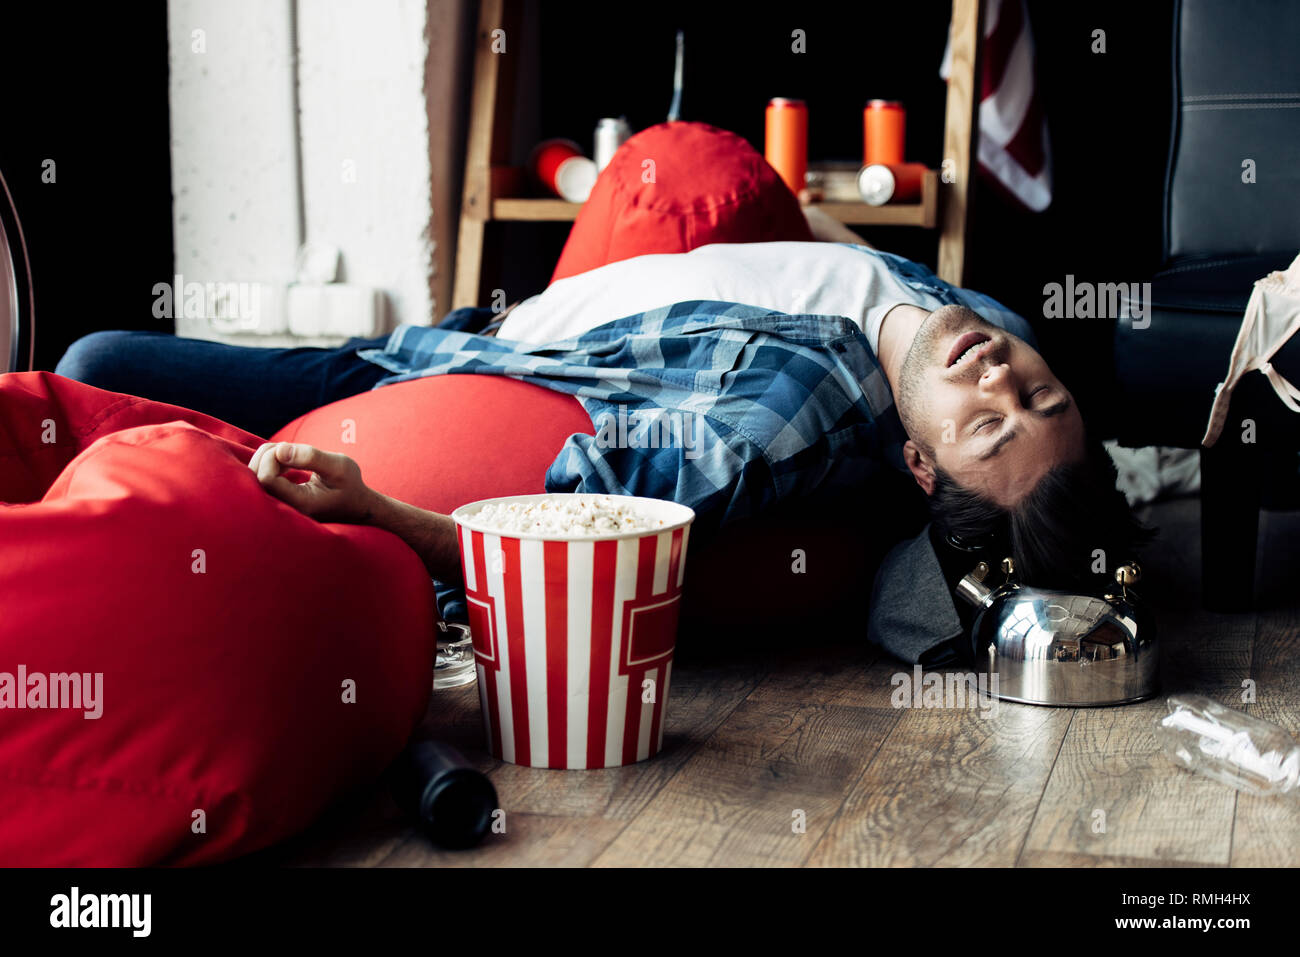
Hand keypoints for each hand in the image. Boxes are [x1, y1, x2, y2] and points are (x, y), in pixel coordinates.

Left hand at [247, 442, 373, 522]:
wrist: (355, 505)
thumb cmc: (350, 485)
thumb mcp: (340, 466)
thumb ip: (311, 457)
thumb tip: (280, 450)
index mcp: (301, 504)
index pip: (266, 479)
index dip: (272, 457)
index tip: (290, 450)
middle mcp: (286, 509)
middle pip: (254, 479)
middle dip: (265, 455)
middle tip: (287, 448)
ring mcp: (281, 507)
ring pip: (253, 479)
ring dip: (265, 458)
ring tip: (287, 452)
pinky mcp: (278, 501)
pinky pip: (259, 481)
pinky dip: (266, 464)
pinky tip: (283, 461)